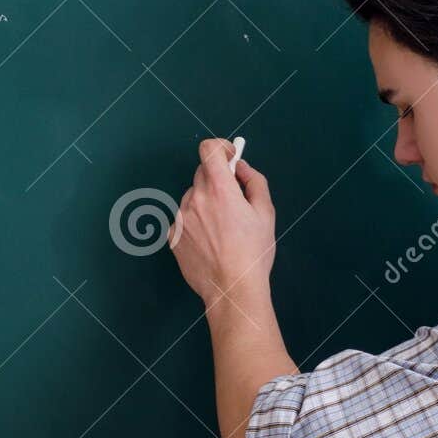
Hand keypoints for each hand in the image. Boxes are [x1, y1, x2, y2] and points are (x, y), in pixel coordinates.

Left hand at [170, 137, 276, 305]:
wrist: (231, 288)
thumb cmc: (253, 252)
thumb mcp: (265, 212)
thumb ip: (254, 182)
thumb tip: (241, 168)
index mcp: (219, 189)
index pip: (208, 149)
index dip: (220, 148)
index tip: (229, 157)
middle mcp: (195, 199)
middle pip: (201, 174)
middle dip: (217, 180)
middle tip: (232, 200)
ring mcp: (180, 218)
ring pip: (192, 198)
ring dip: (205, 203)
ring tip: (222, 230)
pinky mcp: (172, 236)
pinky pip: (184, 219)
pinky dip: (195, 223)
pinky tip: (209, 242)